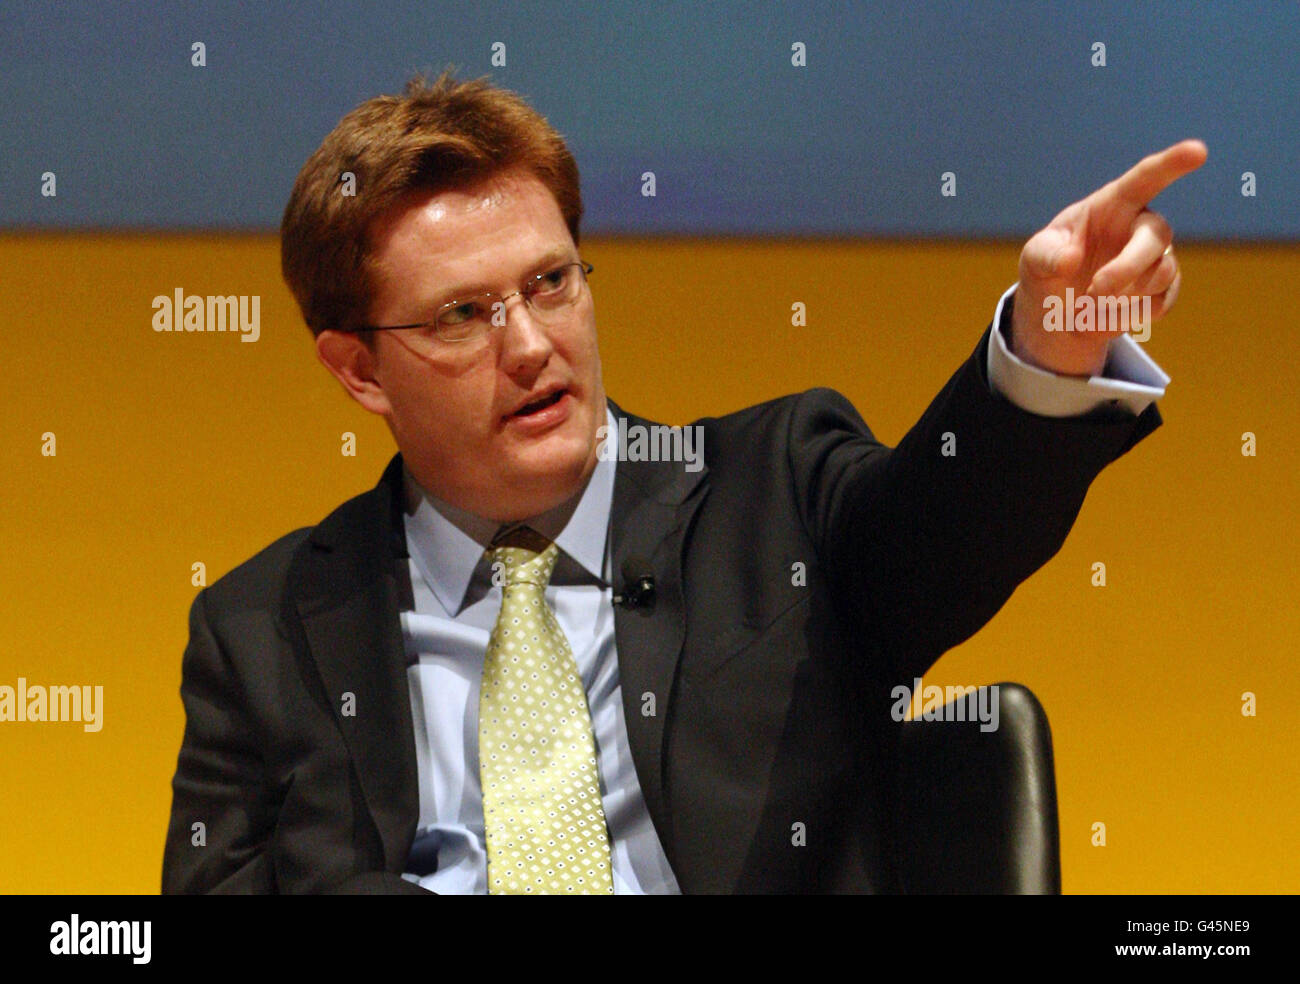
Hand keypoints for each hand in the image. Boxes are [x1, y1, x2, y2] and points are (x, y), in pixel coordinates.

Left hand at [1010, 139, 1207, 376]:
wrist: (1058, 309)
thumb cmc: (1048, 268)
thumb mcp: (1034, 258)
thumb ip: (1047, 255)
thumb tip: (1070, 259)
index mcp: (1113, 204)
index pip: (1146, 178)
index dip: (1172, 163)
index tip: (1197, 151)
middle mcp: (1141, 225)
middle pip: (1157, 237)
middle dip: (1127, 267)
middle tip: (1095, 289)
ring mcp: (1157, 257)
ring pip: (1161, 274)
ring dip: (1120, 298)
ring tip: (1084, 307)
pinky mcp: (1164, 289)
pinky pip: (1159, 303)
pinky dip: (1126, 317)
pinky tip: (1098, 318)